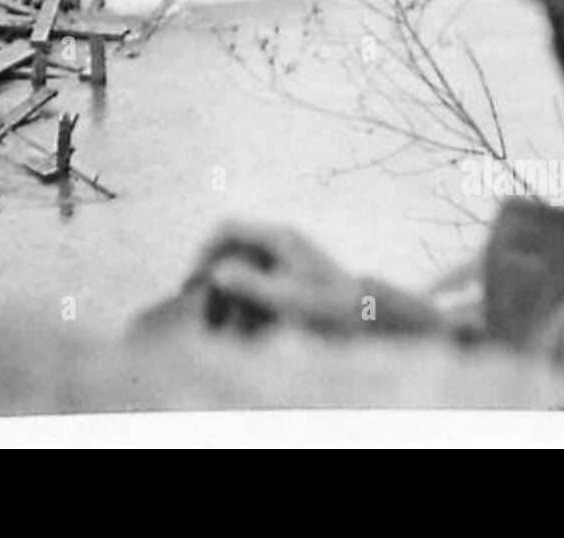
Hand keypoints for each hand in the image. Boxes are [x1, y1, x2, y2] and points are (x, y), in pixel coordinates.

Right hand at [190, 221, 373, 337]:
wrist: (371, 317)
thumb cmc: (333, 307)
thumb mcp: (288, 299)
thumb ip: (251, 285)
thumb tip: (217, 273)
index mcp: (280, 237)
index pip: (229, 228)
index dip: (205, 250)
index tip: (192, 280)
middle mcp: (282, 243)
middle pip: (233, 254)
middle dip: (214, 285)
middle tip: (202, 317)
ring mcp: (288, 259)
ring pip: (244, 274)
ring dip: (229, 301)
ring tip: (220, 333)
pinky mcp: (293, 277)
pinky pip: (260, 288)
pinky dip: (248, 308)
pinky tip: (245, 334)